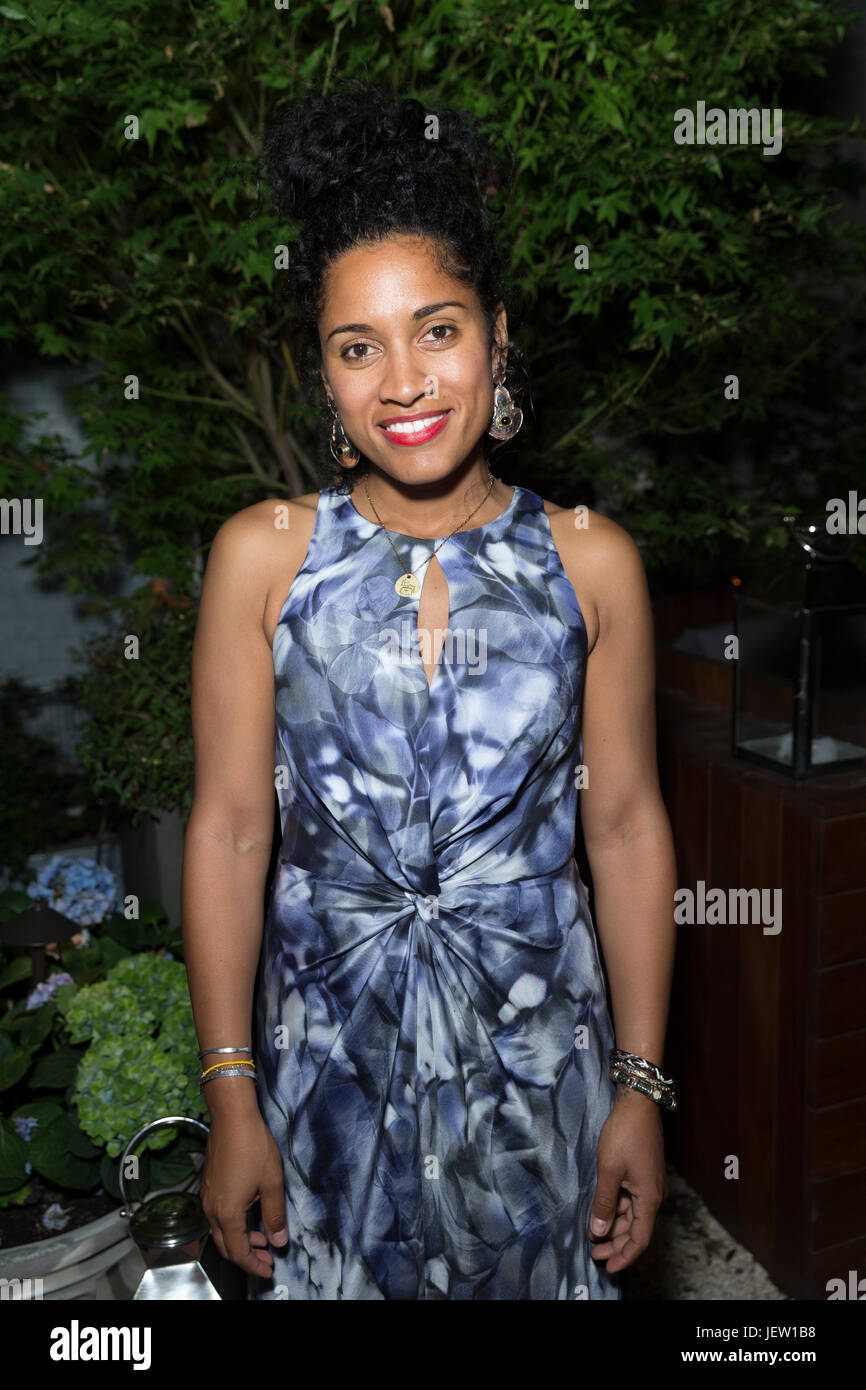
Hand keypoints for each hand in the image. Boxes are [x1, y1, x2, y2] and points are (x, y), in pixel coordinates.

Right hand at [199, 1103, 288, 1278]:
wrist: (232, 1117)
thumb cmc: (253, 1147)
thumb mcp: (272, 1183)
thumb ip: (275, 1215)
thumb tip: (279, 1241)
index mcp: (227, 1213)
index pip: (238, 1252)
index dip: (253, 1265)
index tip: (268, 1270)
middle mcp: (212, 1209)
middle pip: (226, 1246)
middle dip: (246, 1257)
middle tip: (267, 1259)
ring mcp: (208, 1196)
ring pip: (221, 1231)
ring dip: (240, 1240)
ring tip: (262, 1239)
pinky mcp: (209, 1185)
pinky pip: (218, 1216)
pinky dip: (234, 1225)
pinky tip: (250, 1216)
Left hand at [588, 1088, 667, 1272]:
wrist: (638, 1103)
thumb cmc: (625, 1134)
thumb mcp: (609, 1170)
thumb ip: (604, 1202)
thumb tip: (599, 1230)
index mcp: (649, 1198)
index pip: (640, 1239)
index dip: (625, 1256)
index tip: (609, 1267)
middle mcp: (653, 1195)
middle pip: (636, 1230)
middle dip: (615, 1244)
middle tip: (593, 1254)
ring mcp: (648, 1184)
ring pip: (632, 1215)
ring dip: (614, 1227)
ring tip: (593, 1237)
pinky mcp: (642, 1174)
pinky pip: (630, 1200)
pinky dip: (616, 1210)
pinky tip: (601, 1213)